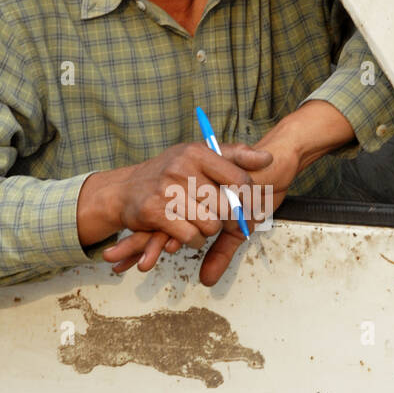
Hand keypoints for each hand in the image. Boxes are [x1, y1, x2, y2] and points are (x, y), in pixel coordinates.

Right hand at [105, 132, 300, 283]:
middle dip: (229, 220)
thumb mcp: (200, 156)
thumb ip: (235, 156)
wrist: (125, 190)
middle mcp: (181, 168)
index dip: (249, 200)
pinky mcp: (155, 213)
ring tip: (200, 223)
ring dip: (209, 231)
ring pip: (210, 225)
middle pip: (227, 207)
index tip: (249, 209)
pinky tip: (187, 233)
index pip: (239, 180)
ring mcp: (166, 190)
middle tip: (224, 222)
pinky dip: (193, 241)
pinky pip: (191, 237)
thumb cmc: (170, 172)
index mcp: (197, 152)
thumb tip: (268, 157)